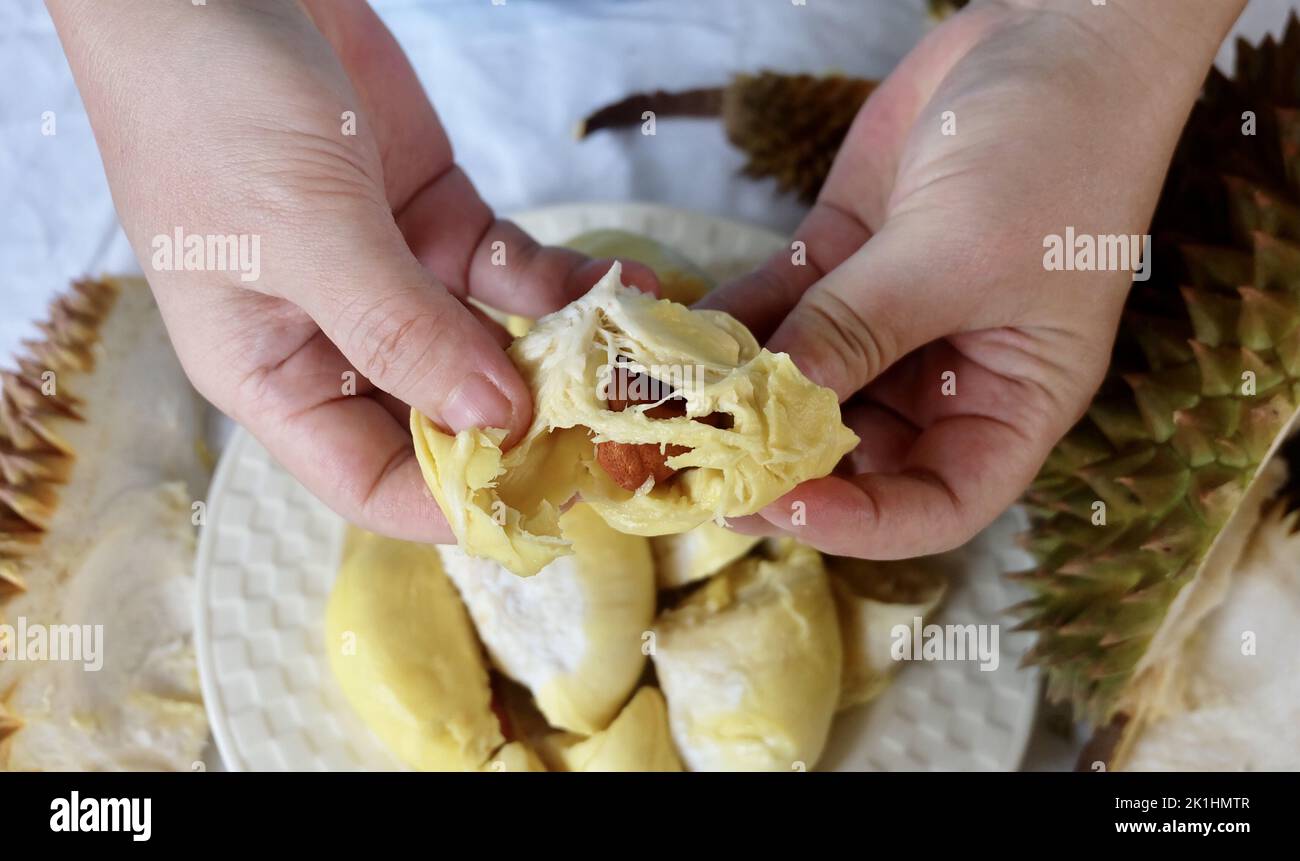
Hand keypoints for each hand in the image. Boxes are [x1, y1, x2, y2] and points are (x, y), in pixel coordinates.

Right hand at [48, 0, 652, 540]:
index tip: (547, 505)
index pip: (371, 480)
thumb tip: (498, 422)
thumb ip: (403, 332)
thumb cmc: (212, 110)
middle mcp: (340, 340)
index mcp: (275, 373)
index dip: (454, 505)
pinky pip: (518, 274)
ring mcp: (398, 279)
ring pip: (496, 349)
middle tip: (622, 440)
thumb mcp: (304, 234)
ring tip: (645, 368)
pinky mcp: (442, 219)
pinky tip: (630, 286)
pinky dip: (571, 284)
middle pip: (447, 421)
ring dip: (567, 361)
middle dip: (529, 433)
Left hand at [702, 0, 1245, 556]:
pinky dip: (730, 325)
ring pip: (801, 383)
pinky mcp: (842, 263)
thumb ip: (860, 329)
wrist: (1052, 30)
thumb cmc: (1055, 152)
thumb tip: (768, 399)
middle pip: (852, 453)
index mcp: (1010, 402)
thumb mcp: (961, 254)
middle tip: (693, 461)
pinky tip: (678, 333)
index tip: (781, 506)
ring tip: (663, 404)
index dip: (859, 523)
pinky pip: (777, 311)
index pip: (935, 505)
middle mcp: (946, 375)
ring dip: (735, 394)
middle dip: (773, 461)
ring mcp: (887, 320)